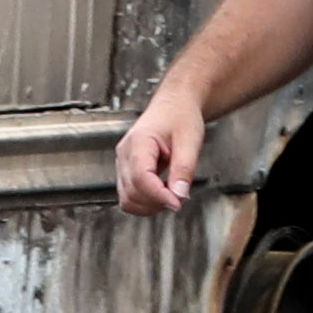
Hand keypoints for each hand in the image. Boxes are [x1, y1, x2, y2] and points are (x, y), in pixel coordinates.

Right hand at [113, 85, 204, 217]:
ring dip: (149, 206)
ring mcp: (122, 163)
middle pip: (132, 192)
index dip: (159, 195)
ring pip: (127, 199)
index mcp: (139, 141)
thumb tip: (179, 195)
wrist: (174, 105)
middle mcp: (124, 153)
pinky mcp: (126, 170)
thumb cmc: (181, 117)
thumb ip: (184, 169)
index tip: (178, 203)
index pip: (141, 177)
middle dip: (156, 203)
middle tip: (180, 198)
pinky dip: (144, 203)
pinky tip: (162, 194)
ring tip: (171, 196)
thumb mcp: (190, 140)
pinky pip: (129, 196)